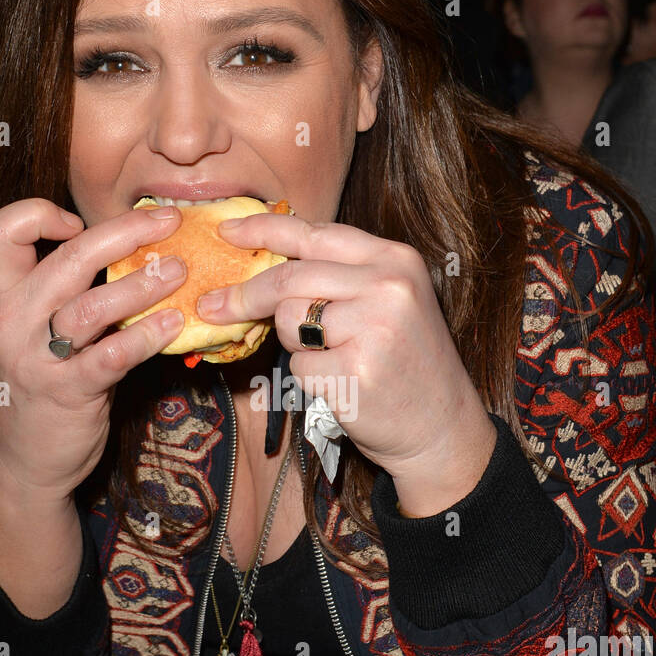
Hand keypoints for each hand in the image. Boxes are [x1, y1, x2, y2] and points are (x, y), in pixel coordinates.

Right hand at [0, 199, 187, 500]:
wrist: (23, 466)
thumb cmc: (41, 391)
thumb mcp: (37, 337)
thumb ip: (69, 299)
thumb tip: (134, 256)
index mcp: (3, 300)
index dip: (37, 215)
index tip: (79, 222)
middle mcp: (13, 323)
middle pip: (66, 258)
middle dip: (122, 232)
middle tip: (167, 221)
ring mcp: (38, 359)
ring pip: (91, 306)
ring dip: (141, 284)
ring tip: (180, 270)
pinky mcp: (67, 394)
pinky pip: (111, 357)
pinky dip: (146, 336)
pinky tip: (175, 325)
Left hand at [196, 213, 495, 495]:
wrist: (442, 426)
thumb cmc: (404, 362)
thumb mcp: (387, 301)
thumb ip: (338, 276)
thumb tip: (260, 261)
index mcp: (395, 259)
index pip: (315, 234)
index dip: (264, 229)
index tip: (226, 232)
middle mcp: (388, 286)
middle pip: (290, 277)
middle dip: (245, 293)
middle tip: (213, 306)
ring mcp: (374, 329)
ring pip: (289, 321)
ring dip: (292, 342)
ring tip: (330, 357)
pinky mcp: (356, 372)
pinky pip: (299, 366)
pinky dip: (309, 378)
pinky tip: (341, 385)